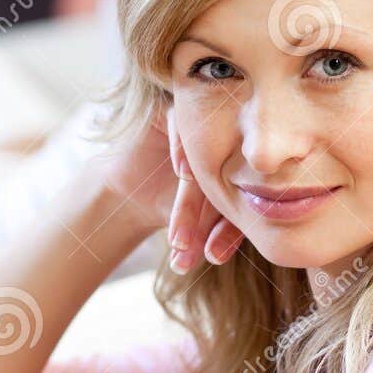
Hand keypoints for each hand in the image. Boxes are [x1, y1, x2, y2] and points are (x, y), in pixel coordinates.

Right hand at [90, 108, 244, 271]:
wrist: (128, 194)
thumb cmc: (167, 211)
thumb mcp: (189, 230)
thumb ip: (202, 239)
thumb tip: (206, 258)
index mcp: (242, 180)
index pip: (243, 203)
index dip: (230, 232)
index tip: (214, 256)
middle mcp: (228, 152)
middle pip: (223, 184)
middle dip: (203, 222)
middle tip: (188, 249)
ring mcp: (203, 132)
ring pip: (203, 162)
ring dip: (188, 200)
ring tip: (176, 231)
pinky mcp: (177, 115)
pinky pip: (184, 127)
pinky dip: (183, 150)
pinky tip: (182, 172)